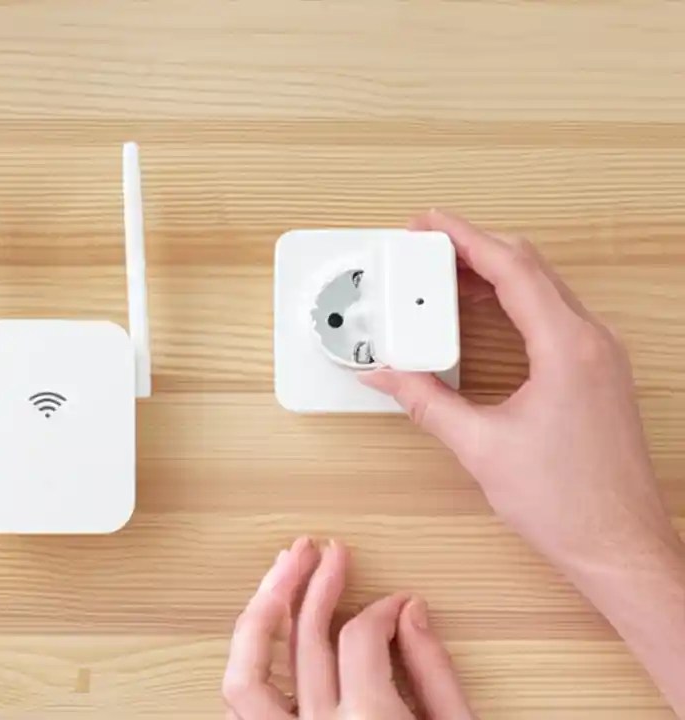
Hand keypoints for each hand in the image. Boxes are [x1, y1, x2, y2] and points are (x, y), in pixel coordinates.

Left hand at [222, 537, 473, 718]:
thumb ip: (436, 674)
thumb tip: (411, 609)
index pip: (361, 638)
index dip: (381, 610)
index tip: (398, 602)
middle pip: (303, 643)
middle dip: (316, 586)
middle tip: (326, 551)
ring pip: (247, 675)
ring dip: (260, 613)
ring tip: (278, 572)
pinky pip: (239, 707)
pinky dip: (245, 664)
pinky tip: (261, 632)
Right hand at [360, 210, 681, 571]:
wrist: (619, 546)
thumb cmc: (569, 505)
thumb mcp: (479, 446)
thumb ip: (425, 402)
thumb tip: (386, 376)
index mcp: (568, 348)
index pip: (512, 269)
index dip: (465, 237)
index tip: (429, 222)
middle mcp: (592, 343)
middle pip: (529, 268)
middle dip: (474, 248)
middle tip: (426, 244)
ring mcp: (600, 358)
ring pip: (543, 290)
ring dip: (493, 275)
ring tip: (444, 275)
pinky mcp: (597, 376)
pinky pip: (552, 317)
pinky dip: (512, 303)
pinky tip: (480, 315)